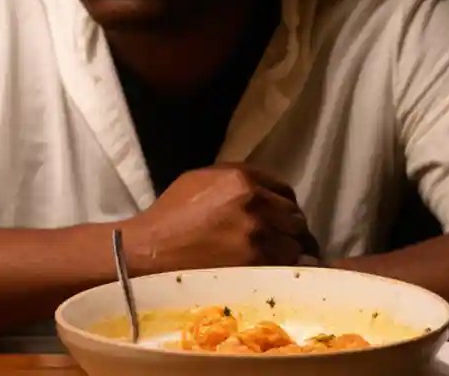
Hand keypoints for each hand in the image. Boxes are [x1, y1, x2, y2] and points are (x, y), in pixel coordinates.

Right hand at [121, 164, 319, 273]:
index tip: (280, 218)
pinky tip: (280, 271)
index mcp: (241, 177)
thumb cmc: (171, 215)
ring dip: (291, 250)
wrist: (150, 250)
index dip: (284, 205)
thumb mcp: (201, 180)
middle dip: (290, 229)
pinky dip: (287, 268)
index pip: (285, 190)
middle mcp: (255, 201)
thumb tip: (267, 193)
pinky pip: (289, 264)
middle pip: (295, 216)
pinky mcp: (256, 261)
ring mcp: (258, 233)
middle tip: (281, 241)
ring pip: (297, 242)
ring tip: (278, 259)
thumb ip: (237, 180)